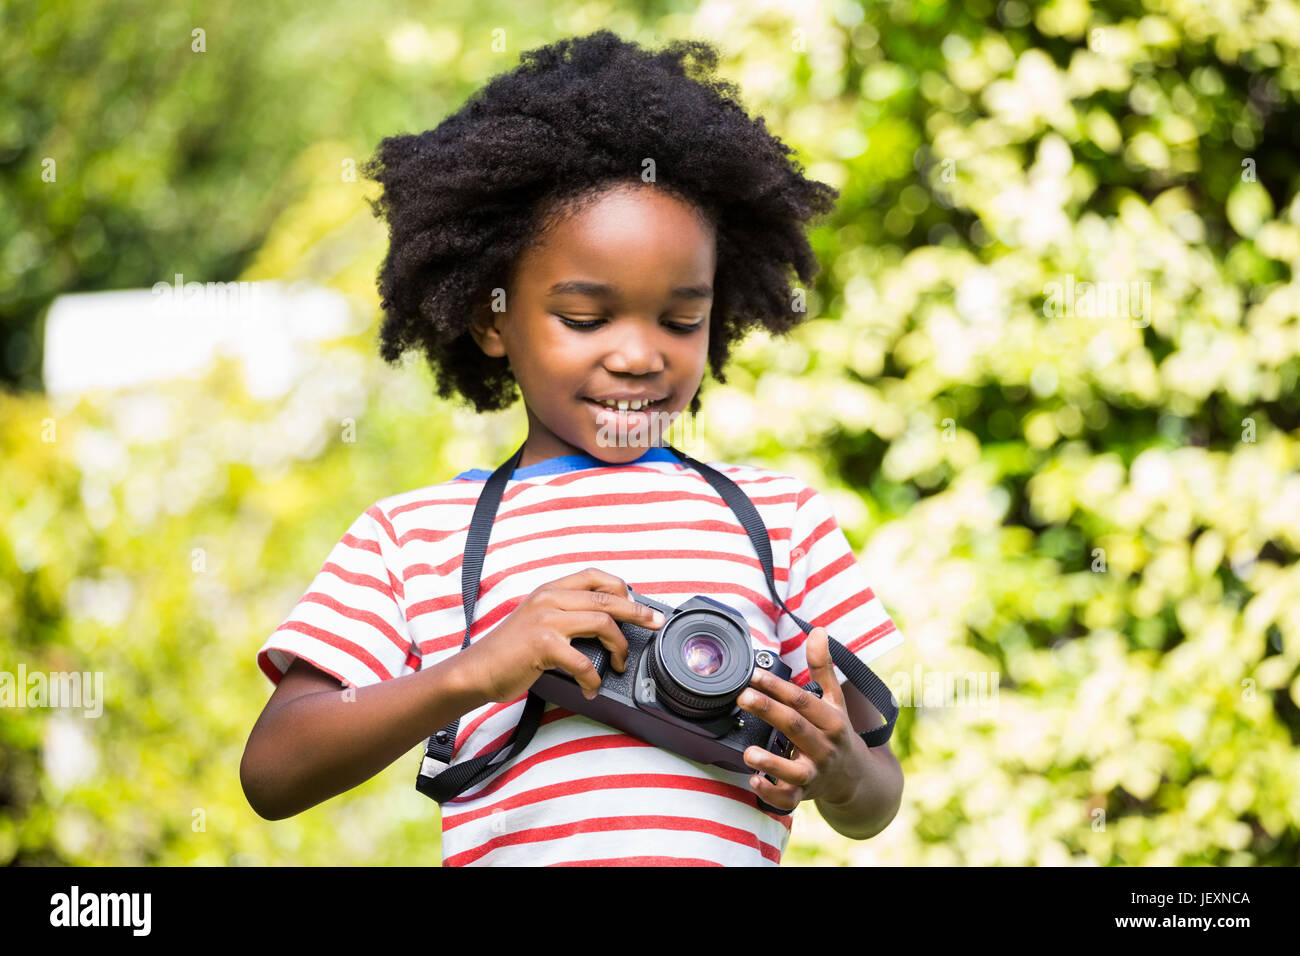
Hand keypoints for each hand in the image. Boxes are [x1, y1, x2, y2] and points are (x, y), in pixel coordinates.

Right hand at [457, 567, 665, 703]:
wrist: (476, 670)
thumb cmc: (509, 651)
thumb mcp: (537, 620)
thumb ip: (564, 614)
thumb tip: (604, 624)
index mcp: (550, 590)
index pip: (594, 576)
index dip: (623, 588)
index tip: (640, 604)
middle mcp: (549, 598)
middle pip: (607, 598)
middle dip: (638, 612)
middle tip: (654, 624)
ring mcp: (547, 620)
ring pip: (603, 623)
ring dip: (620, 647)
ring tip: (619, 664)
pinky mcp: (543, 644)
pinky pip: (584, 660)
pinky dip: (593, 677)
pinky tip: (591, 687)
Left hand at [736, 627, 870, 811]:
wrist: (855, 778)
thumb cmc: (837, 732)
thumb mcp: (834, 699)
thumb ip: (822, 666)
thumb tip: (817, 631)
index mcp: (831, 720)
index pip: (803, 700)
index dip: (778, 686)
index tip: (754, 674)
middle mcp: (824, 747)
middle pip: (796, 727)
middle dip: (769, 710)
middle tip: (742, 696)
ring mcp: (814, 773)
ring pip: (794, 770)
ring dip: (770, 762)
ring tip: (748, 752)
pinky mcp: (803, 794)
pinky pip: (788, 799)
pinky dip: (771, 793)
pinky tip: (754, 780)